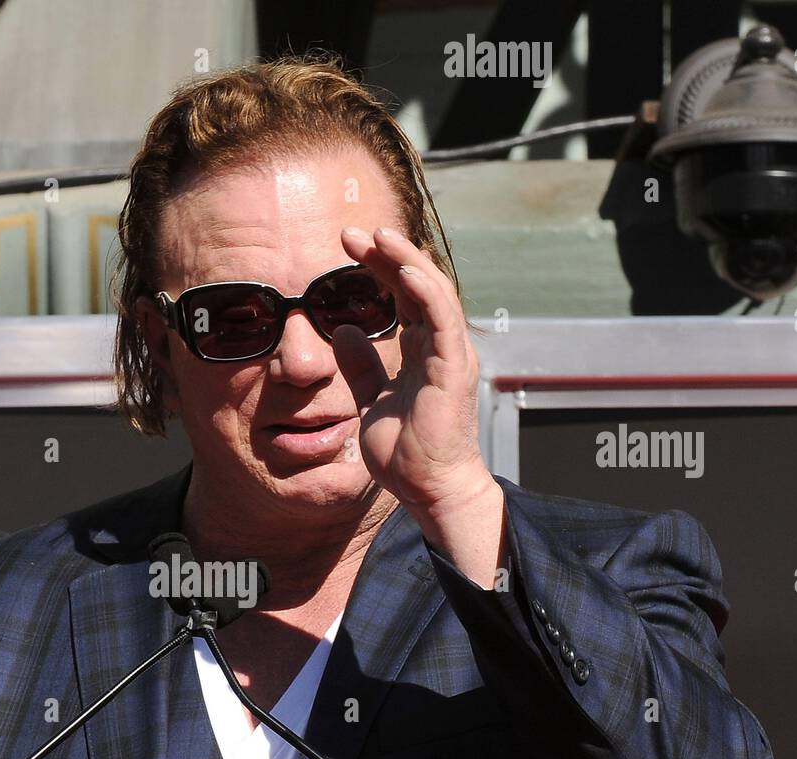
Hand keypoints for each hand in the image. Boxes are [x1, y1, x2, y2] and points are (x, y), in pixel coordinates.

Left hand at [335, 225, 488, 513]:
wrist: (428, 487)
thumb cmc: (406, 453)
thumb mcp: (371, 401)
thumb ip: (362, 366)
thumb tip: (343, 331)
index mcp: (422, 350)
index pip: (403, 296)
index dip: (378, 266)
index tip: (347, 246)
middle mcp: (439, 345)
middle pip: (416, 285)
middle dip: (386, 254)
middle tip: (352, 232)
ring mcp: (449, 353)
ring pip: (433, 291)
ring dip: (405, 260)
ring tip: (378, 237)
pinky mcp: (453, 367)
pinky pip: (442, 318)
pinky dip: (425, 289)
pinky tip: (403, 268)